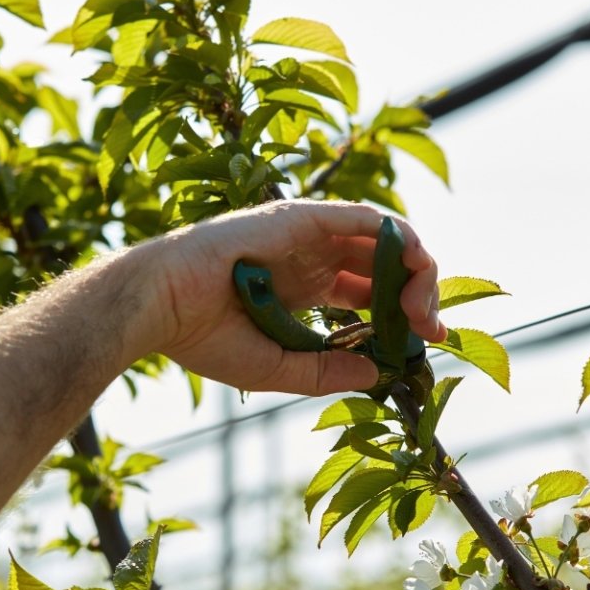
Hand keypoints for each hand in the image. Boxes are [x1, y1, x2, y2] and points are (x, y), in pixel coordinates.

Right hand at [136, 200, 444, 394]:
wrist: (158, 306)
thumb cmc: (202, 336)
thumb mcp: (278, 366)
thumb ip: (328, 368)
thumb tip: (379, 374)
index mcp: (303, 287)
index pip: (370, 293)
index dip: (404, 315)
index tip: (425, 344)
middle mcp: (311, 256)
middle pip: (386, 266)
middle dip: (419, 295)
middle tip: (431, 329)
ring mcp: (307, 234)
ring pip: (383, 239)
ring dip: (416, 269)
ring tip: (422, 309)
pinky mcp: (300, 215)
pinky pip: (362, 217)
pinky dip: (395, 236)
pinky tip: (412, 268)